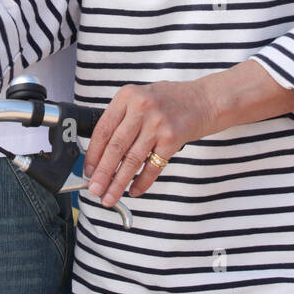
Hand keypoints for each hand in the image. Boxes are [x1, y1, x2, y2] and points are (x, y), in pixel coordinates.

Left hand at [83, 81, 214, 207]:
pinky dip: (142, 182)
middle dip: (102, 173)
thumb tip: (101, 153)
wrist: (206, 100)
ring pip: (132, 160)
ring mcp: (157, 123)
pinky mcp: (173, 138)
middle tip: (94, 189)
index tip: (87, 170)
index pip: (103, 129)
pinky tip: (134, 191)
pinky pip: (153, 167)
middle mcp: (141, 108)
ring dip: (118, 182)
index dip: (93, 153)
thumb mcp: (142, 98)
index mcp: (127, 96)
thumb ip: (123, 118)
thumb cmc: (172, 100)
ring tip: (110, 197)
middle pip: (115, 147)